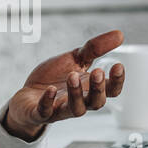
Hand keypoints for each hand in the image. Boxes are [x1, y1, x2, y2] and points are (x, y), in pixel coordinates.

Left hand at [4, 30, 126, 139]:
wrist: (28, 96)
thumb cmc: (55, 78)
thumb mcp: (76, 59)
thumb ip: (95, 49)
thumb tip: (120, 34)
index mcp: (89, 88)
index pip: (111, 90)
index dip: (117, 81)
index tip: (118, 65)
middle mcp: (79, 102)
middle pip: (96, 103)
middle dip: (98, 89)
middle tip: (96, 71)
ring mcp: (60, 109)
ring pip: (75, 109)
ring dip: (76, 94)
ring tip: (72, 76)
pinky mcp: (40, 113)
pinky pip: (46, 112)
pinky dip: (48, 102)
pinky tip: (51, 90)